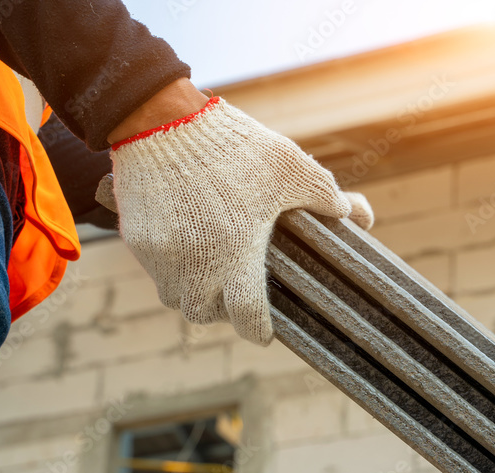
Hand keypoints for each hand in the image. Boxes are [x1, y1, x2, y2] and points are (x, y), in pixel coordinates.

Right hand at [108, 93, 371, 345]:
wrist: (160, 119)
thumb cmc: (235, 146)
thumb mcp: (292, 167)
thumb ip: (326, 197)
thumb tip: (359, 216)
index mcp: (236, 256)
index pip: (247, 318)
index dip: (260, 331)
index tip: (266, 332)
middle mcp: (193, 265)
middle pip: (205, 314)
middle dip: (223, 312)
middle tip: (236, 296)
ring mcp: (158, 254)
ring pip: (174, 296)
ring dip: (194, 293)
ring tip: (212, 273)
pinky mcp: (135, 237)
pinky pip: (153, 268)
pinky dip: (171, 267)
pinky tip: (187, 245)